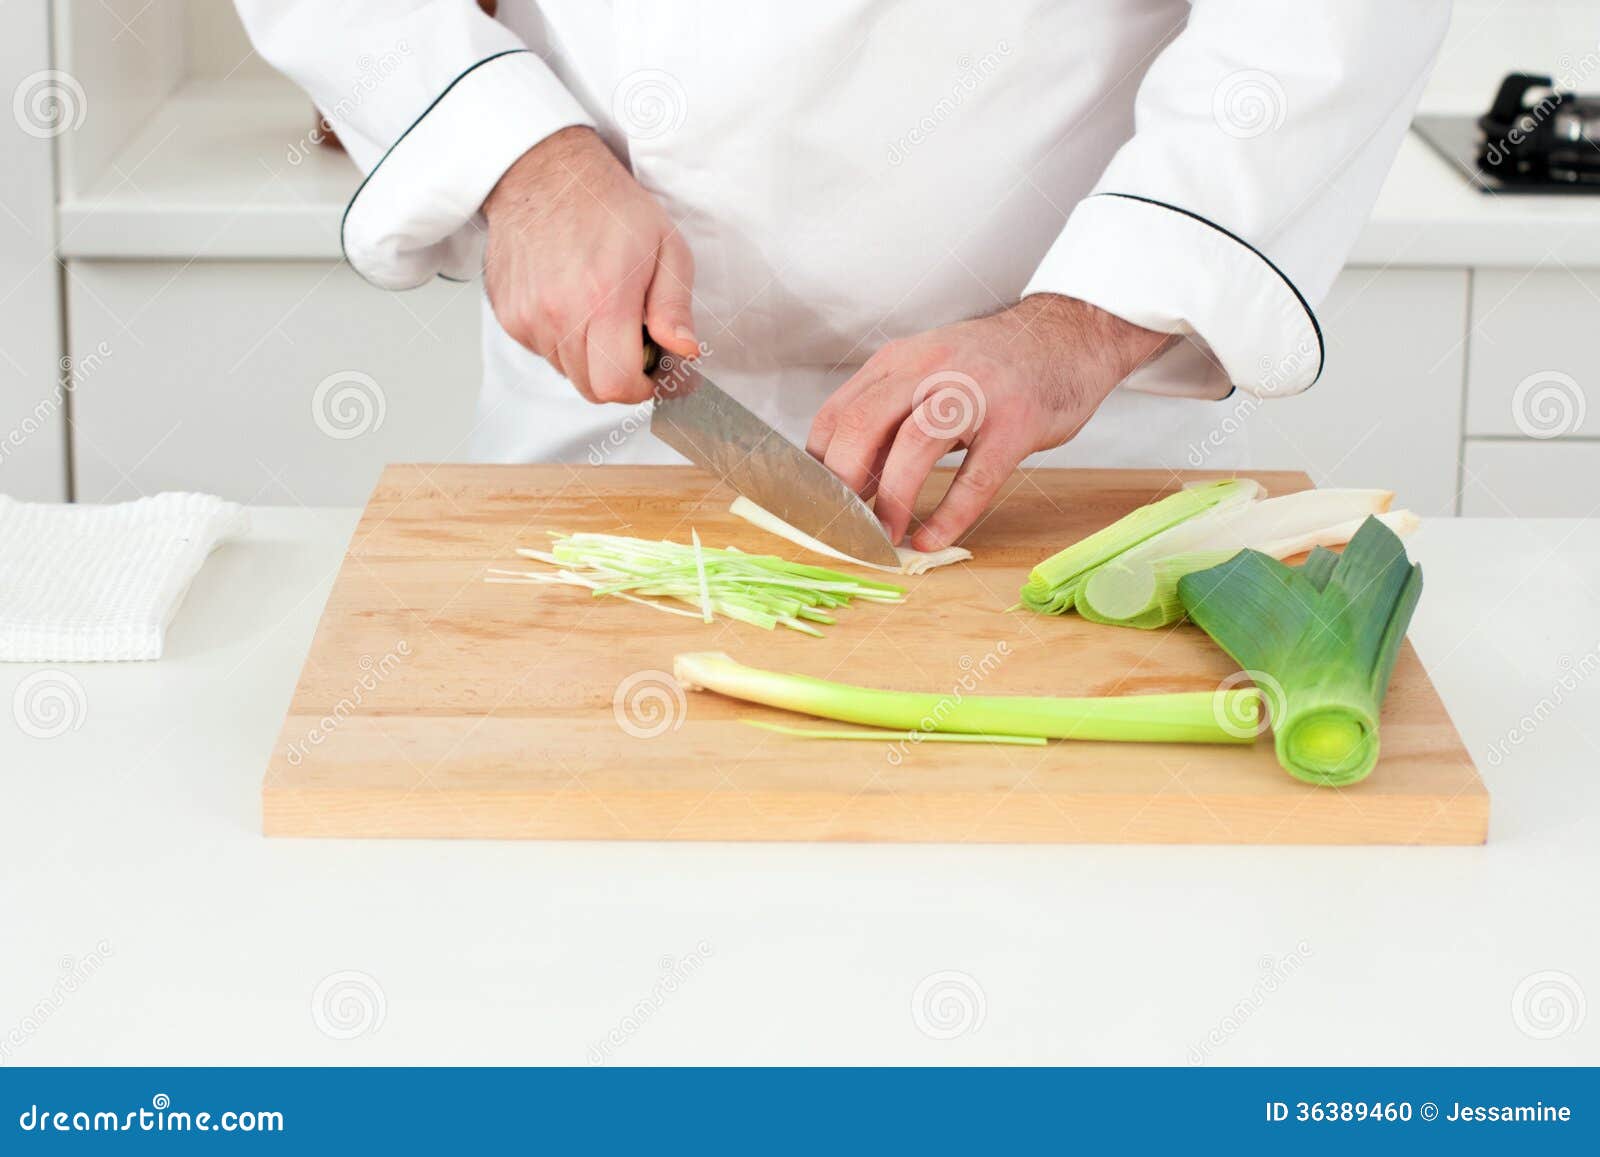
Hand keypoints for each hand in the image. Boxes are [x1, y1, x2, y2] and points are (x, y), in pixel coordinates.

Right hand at [483, 126, 699, 403]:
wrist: (543, 173)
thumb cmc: (609, 205)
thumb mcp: (666, 247)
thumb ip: (675, 306)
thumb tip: (684, 351)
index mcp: (603, 300)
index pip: (617, 386)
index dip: (643, 388)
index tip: (656, 372)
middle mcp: (559, 314)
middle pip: (593, 389)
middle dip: (620, 376)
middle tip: (634, 342)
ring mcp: (528, 317)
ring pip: (568, 372)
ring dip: (591, 357)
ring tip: (601, 312)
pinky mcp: (508, 315)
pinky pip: (543, 351)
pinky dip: (563, 340)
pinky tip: (572, 302)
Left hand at [807, 295, 1173, 549]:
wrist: (1069, 335)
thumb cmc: (993, 369)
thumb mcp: (929, 376)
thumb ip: (890, 416)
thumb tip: (847, 477)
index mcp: (899, 361)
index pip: (838, 414)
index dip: (818, 467)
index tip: (816, 508)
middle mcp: (930, 368)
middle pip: (865, 423)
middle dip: (844, 483)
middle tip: (842, 525)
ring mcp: (976, 392)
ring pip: (916, 442)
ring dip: (893, 498)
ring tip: (885, 535)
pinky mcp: (1017, 421)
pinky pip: (977, 474)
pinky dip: (950, 513)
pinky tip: (932, 538)